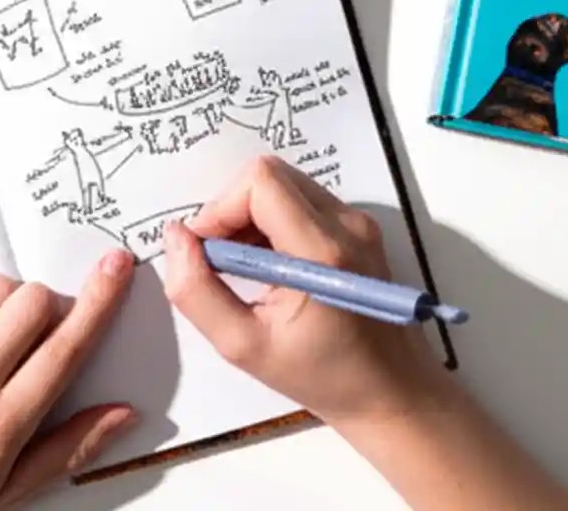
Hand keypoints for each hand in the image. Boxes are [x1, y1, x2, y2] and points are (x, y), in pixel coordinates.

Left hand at [0, 249, 137, 510]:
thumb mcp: (8, 491)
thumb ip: (70, 448)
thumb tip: (123, 415)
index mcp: (4, 423)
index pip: (68, 346)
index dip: (101, 299)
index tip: (117, 267)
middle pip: (34, 303)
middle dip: (51, 304)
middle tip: (42, 330)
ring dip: (10, 298)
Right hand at [164, 156, 567, 510]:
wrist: (393, 393)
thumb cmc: (322, 377)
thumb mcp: (244, 346)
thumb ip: (197, 292)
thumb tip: (175, 238)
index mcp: (322, 250)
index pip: (260, 182)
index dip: (219, 208)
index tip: (205, 252)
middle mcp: (346, 223)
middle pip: (270, 175)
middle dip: (231, 210)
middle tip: (220, 261)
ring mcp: (358, 223)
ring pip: (285, 185)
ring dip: (251, 217)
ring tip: (244, 270)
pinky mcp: (359, 229)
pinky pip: (303, 202)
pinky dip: (273, 223)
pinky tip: (270, 269)